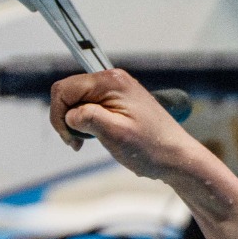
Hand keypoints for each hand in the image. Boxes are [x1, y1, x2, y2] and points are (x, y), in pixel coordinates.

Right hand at [49, 69, 206, 182]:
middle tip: (76, 142)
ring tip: (87, 141)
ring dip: (76, 122)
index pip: (65, 89)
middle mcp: (112, 80)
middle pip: (69, 93)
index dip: (59, 114)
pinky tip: (96, 136)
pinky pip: (90, 107)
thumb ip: (88, 118)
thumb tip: (69, 114)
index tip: (69, 138)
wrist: (177, 158)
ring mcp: (116, 90)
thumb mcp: (116, 133)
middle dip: (66, 118)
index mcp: (111, 82)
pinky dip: (87, 122)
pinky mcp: (118, 102)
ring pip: (78, 101)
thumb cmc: (152, 148)